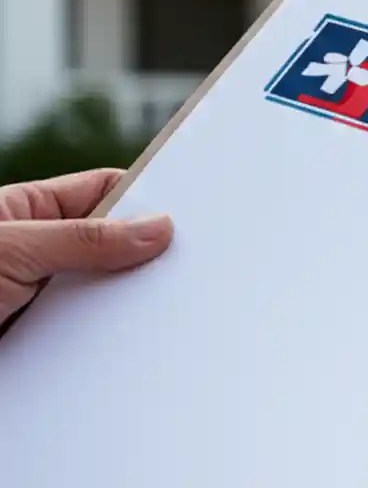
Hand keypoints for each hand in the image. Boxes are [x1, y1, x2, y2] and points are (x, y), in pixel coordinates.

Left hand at [0, 168, 172, 324]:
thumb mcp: (13, 249)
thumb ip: (83, 239)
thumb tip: (156, 227)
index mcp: (27, 210)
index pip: (102, 191)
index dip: (143, 198)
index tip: (186, 214)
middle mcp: (36, 249)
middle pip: (110, 244)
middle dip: (142, 256)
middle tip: (182, 266)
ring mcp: (36, 296)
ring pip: (100, 293)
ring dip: (123, 304)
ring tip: (160, 310)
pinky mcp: (39, 339)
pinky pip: (85, 335)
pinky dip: (105, 339)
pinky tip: (129, 341)